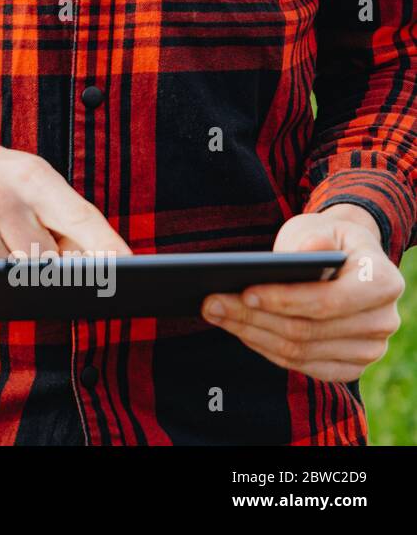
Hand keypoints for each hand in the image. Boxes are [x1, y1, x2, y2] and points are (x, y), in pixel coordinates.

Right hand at [0, 121, 129, 277]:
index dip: (106, 248)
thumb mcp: (29, 177)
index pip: (80, 218)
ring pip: (8, 274)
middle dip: (50, 270)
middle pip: (45, 259)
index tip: (129, 272)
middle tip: (45, 263)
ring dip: (8, 272)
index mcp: (31, 176)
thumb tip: (96, 268)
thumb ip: (62, 216)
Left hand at [202, 205, 404, 381]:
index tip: (244, 292)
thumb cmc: (325, 239)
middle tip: (211, 303)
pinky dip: (264, 347)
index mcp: (383, 282)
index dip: (284, 300)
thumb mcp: (320, 226)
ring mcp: (368, 349)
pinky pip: (300, 364)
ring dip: (251, 334)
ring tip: (215, 313)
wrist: (342, 258)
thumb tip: (307, 251)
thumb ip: (314, 237)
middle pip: (307, 330)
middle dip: (253, 317)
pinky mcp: (349, 367)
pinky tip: (238, 329)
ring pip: (299, 352)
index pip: (328, 302)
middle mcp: (383, 321)